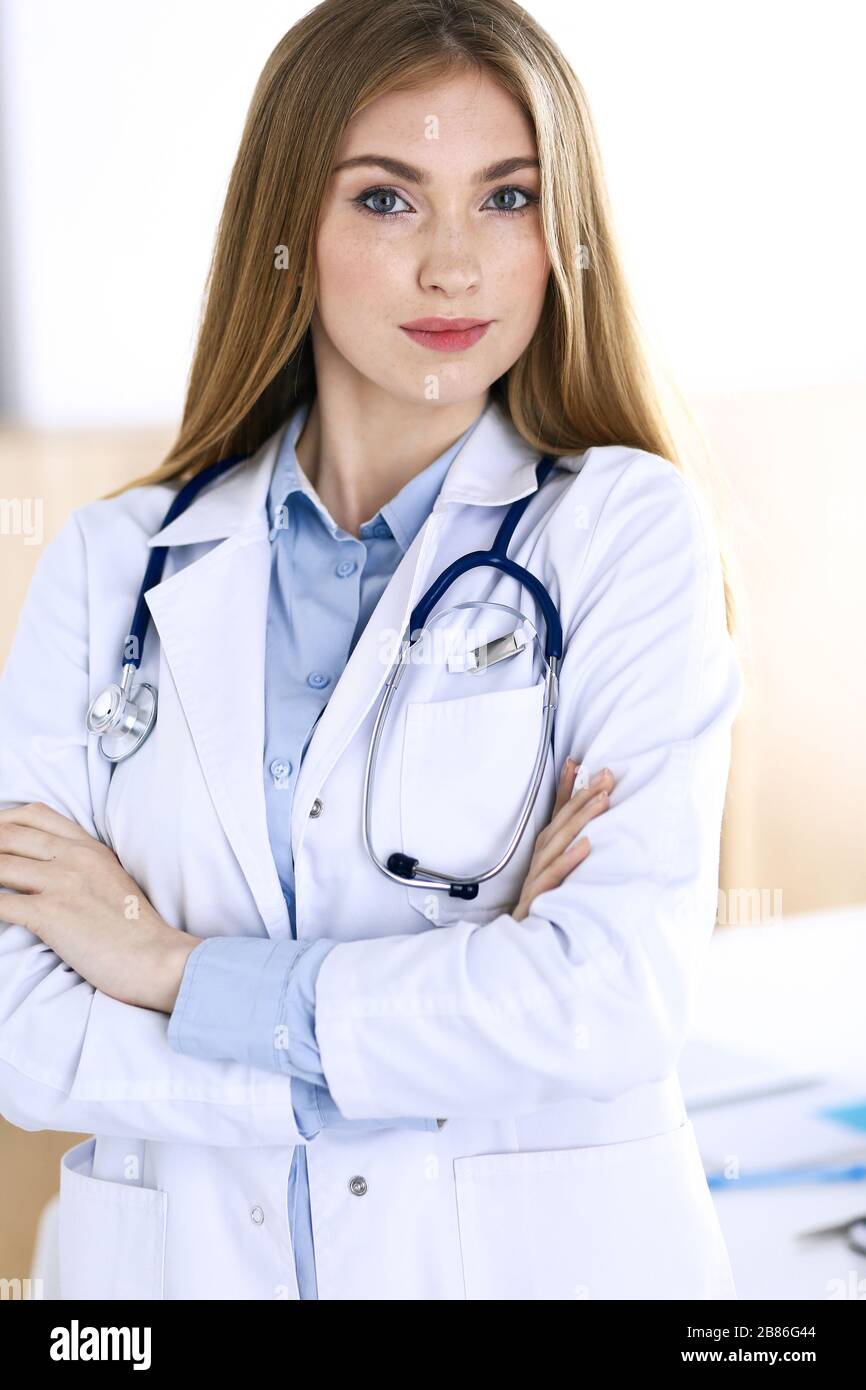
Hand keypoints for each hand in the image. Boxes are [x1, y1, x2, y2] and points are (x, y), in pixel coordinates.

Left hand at [0, 802, 201, 1011]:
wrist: (156, 958)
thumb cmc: (136, 930)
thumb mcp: (113, 881)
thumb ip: (82, 866)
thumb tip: (45, 870)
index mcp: (89, 848)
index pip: (36, 815)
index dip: (4, 821)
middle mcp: (74, 857)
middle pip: (9, 835)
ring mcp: (62, 883)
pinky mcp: (51, 913)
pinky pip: (0, 902)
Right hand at [512, 759, 613, 921]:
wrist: (516, 948)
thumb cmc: (540, 910)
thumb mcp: (556, 878)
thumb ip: (569, 852)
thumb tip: (590, 833)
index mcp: (544, 853)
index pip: (556, 814)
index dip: (567, 788)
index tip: (580, 762)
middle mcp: (539, 860)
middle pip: (560, 823)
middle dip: (582, 795)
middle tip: (606, 774)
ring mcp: (536, 878)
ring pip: (558, 843)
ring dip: (580, 819)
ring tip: (602, 799)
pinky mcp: (536, 899)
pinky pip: (553, 876)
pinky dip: (568, 860)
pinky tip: (586, 846)